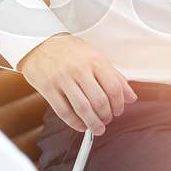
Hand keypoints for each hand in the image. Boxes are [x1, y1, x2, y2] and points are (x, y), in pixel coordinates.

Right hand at [17, 34, 135, 135]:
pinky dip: (75, 123)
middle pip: (100, 101)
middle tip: (107, 120)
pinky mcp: (47, 88)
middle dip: (107, 116)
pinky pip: (64, 111)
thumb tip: (131, 97)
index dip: (119, 104)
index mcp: (95, 60)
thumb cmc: (69, 51)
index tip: (118, 111)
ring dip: (93, 123)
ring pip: (83, 109)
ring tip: (97, 128)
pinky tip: (81, 125)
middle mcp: (79, 69)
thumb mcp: (95, 56)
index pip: (114, 88)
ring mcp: (62, 78)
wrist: (39, 43)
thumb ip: (114, 76)